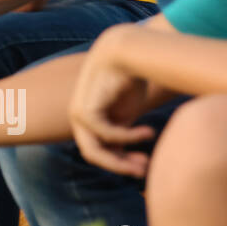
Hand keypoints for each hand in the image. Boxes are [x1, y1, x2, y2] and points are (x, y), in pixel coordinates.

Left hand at [69, 24, 157, 177]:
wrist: (125, 53)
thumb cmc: (129, 80)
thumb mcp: (126, 113)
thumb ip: (122, 133)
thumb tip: (125, 158)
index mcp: (87, 121)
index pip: (99, 150)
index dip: (121, 162)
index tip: (146, 164)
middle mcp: (78, 119)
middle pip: (94, 154)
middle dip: (119, 167)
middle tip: (144, 172)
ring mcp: (77, 115)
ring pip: (94, 151)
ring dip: (120, 161)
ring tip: (146, 161)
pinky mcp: (84, 110)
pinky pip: (106, 134)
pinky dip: (128, 137)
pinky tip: (149, 132)